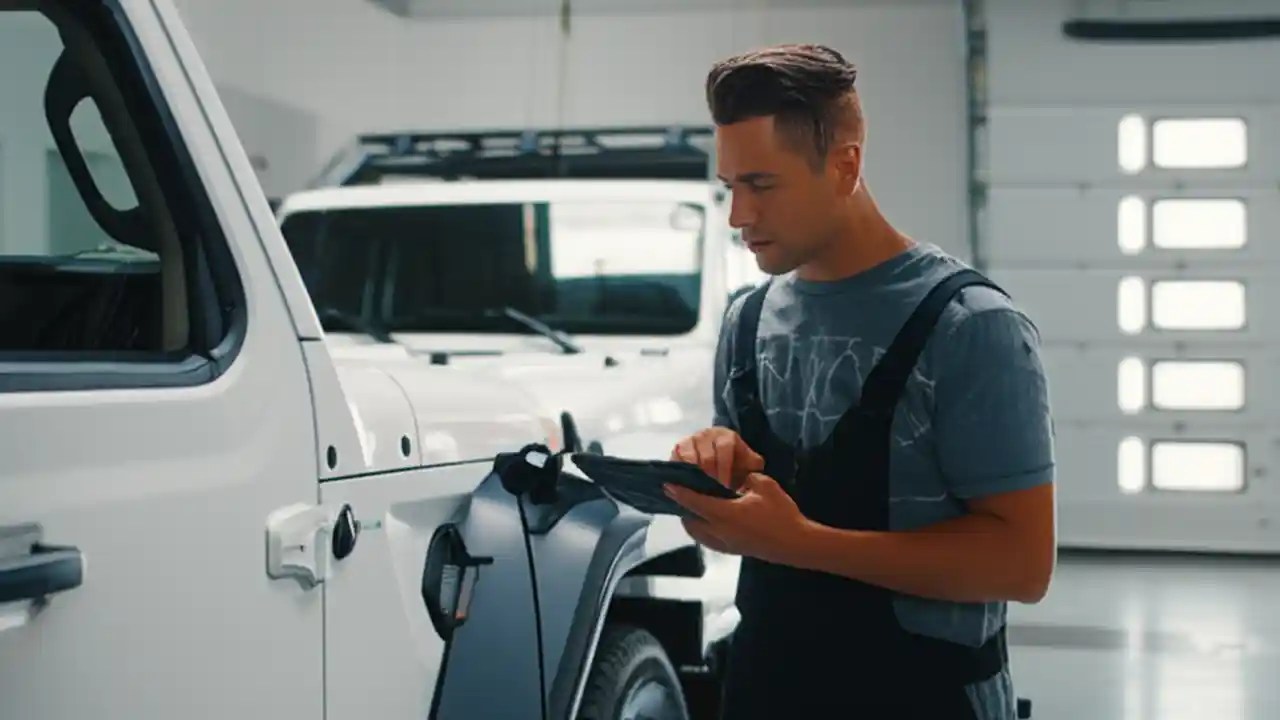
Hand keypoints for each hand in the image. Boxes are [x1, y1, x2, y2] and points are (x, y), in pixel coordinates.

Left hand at [664, 473, 811, 564]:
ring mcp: (725, 544)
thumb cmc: (782, 514)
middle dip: (682, 508)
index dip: (678, 492)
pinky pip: (708, 540)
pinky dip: (703, 530)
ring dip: (692, 520)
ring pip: (697, 533)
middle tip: (680, 494)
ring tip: (693, 507)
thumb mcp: (764, 486)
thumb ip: (746, 477)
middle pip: (690, 521)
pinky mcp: (732, 551)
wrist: (796, 544)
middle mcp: (720, 531)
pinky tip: (710, 520)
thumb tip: (738, 476)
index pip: (694, 501)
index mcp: (725, 513)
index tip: (666, 484)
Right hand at [670, 427, 763, 489]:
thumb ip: (753, 465)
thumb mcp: (748, 464)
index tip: (726, 486)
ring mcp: (690, 440)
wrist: (717, 461)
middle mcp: (707, 434)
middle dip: (711, 477)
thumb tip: (753, 473)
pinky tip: (687, 487)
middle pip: (707, 456)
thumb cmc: (734, 463)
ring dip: (695, 477)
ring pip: (690, 458)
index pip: (725, 448)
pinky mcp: (678, 449)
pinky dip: (681, 474)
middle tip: (713, 494)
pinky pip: (677, 460)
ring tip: (700, 493)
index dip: (725, 468)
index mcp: (726, 436)